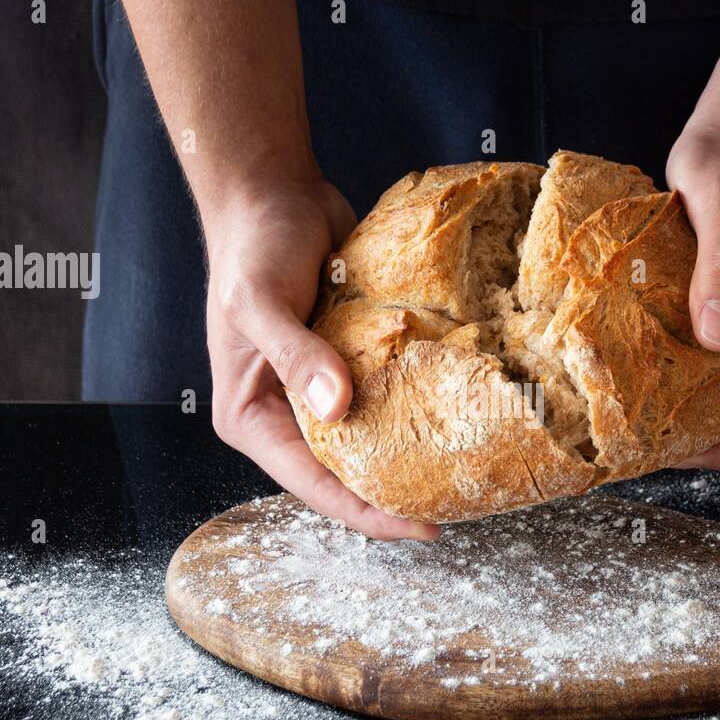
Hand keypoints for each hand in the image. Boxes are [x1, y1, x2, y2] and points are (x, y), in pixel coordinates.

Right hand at [205, 176, 440, 540]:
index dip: (369, 512)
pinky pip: (389, 395)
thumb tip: (336, 407)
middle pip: (347, 473)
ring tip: (466, 474)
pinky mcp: (352, 361)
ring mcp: (322, 389)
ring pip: (372, 439)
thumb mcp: (259, 301)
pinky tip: (461, 418)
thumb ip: (295, 354)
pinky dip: (418, 407)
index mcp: (253, 418)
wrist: (275, 193)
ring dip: (412, 455)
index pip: (314, 484)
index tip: (423, 526)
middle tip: (460, 505)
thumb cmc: (253, 245)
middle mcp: (287, 414)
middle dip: (396, 493)